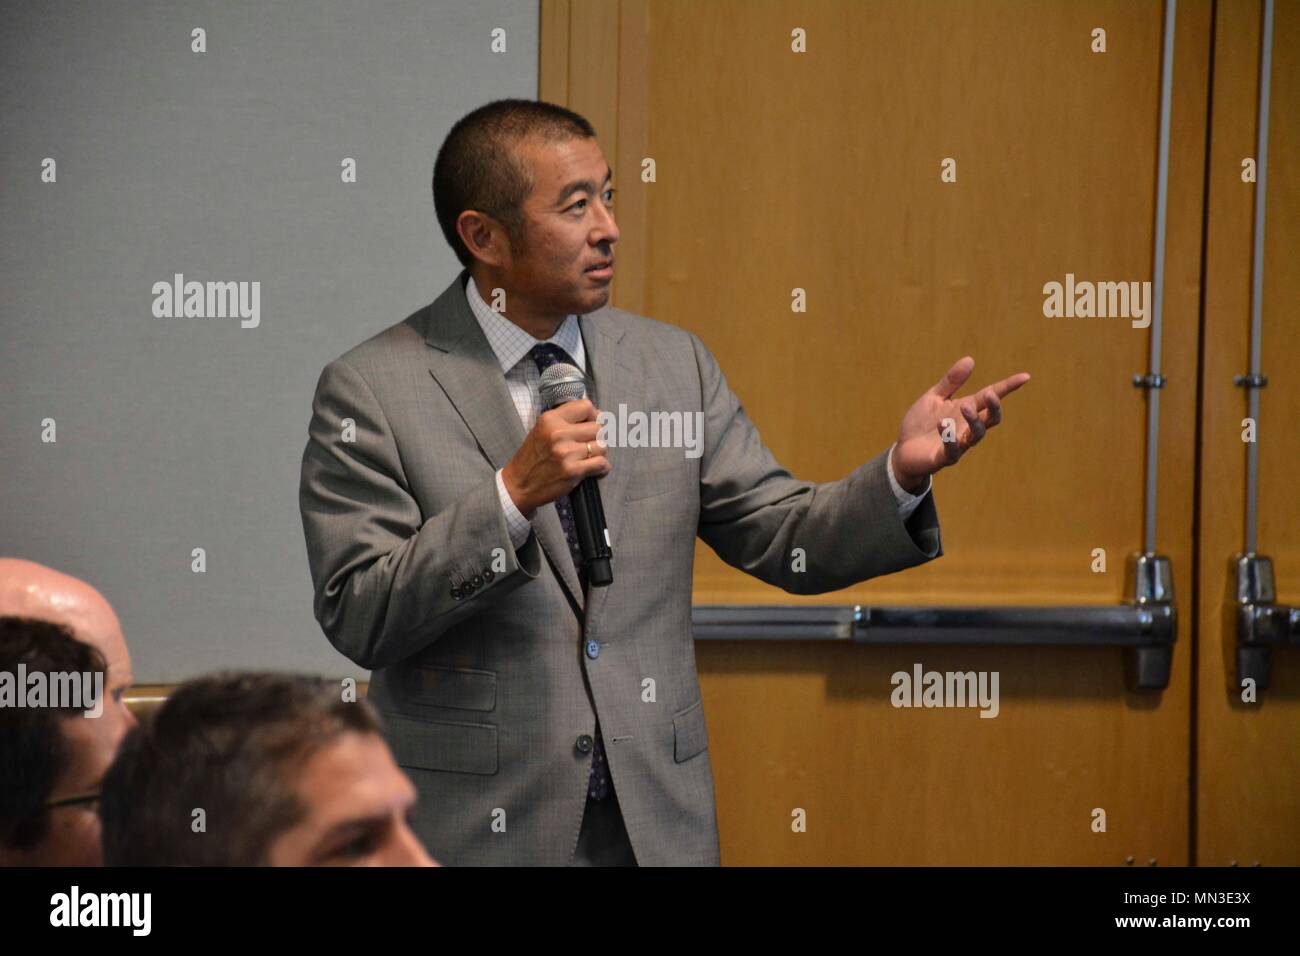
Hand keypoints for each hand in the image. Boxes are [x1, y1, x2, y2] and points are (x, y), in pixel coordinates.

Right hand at [501, 399, 610, 516]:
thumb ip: (565, 421)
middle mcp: (558, 433)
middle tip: (590, 446)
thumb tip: (598, 415)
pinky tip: (595, 470)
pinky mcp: (572, 471)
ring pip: (602, 446)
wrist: (518, 485)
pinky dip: (603, 468)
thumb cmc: (532, 458)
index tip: (591, 425)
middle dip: (598, 437)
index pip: (586, 406)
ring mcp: (566, 453)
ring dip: (600, 454)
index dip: (594, 416)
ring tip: (590, 459)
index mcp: (550, 419)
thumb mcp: (542, 430)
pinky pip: (602, 464)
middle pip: (598, 427)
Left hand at [891, 356, 1029, 490]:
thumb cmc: (921, 424)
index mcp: (967, 409)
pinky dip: (950, 438)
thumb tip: (970, 359)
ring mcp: (958, 443)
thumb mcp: (934, 397)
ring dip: (974, 420)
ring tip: (965, 407)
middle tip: (990, 394)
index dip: (1008, 387)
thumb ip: (951, 382)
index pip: (992, 397)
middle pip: (991, 418)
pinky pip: (953, 450)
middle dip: (994, 407)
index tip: (1025, 376)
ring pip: (977, 435)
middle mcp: (967, 427)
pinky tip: (943, 425)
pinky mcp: (944, 457)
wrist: (902, 450)